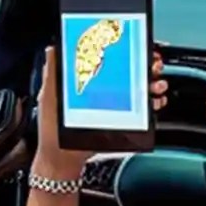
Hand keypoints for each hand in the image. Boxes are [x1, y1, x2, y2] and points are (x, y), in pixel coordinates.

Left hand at [34, 46, 167, 178]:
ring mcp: (114, 106)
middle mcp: (103, 91)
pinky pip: (142, 109)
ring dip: (152, 83)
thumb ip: (53, 73)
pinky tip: (156, 101)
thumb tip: (53, 47)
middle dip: (145, 66)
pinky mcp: (122, 121)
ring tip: (156, 84)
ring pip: (139, 90)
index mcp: (86, 81)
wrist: (62, 159)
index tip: (135, 45)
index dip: (123, 51)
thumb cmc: (52, 129)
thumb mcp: (49, 98)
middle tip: (152, 64)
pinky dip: (153, 103)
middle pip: (129, 73)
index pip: (109, 60)